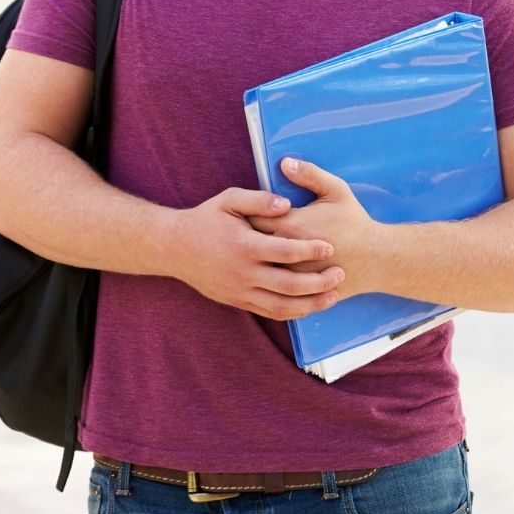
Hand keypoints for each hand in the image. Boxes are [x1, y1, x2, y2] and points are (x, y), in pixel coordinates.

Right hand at [163, 187, 344, 319]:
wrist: (173, 248)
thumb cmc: (206, 219)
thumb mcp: (229, 199)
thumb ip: (259, 200)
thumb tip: (287, 205)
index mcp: (244, 245)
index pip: (285, 251)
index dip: (310, 250)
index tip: (330, 247)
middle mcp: (243, 273)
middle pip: (289, 284)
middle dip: (319, 282)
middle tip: (340, 274)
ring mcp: (240, 291)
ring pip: (282, 306)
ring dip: (311, 304)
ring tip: (334, 296)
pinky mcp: (238, 301)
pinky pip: (269, 313)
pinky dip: (292, 313)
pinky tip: (310, 306)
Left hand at [249, 158, 383, 298]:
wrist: (376, 259)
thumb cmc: (355, 222)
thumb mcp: (337, 191)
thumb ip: (310, 174)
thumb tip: (284, 163)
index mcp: (292, 225)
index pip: (252, 217)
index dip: (249, 213)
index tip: (253, 211)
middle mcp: (286, 252)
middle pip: (251, 243)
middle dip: (248, 236)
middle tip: (249, 230)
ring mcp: (291, 275)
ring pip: (259, 265)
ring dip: (256, 258)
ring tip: (258, 250)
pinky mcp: (297, 291)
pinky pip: (272, 284)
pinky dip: (269, 276)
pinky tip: (273, 268)